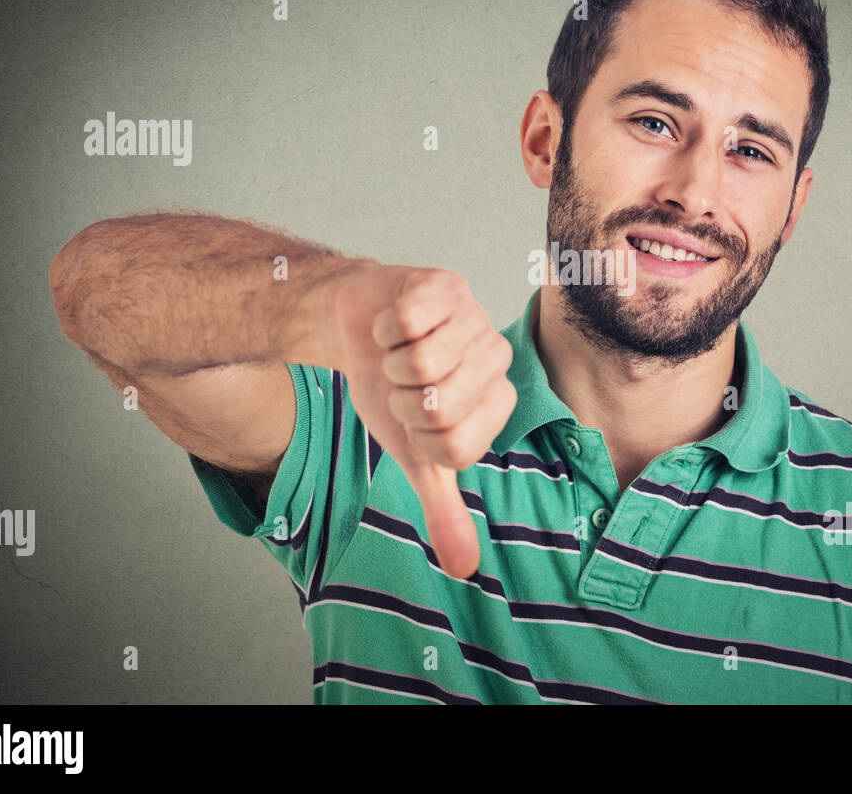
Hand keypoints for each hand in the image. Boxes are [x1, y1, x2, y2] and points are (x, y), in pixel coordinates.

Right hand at [327, 264, 515, 578]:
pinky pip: (407, 320)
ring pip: (422, 361)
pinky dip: (383, 327)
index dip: (416, 436)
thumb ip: (442, 508)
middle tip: (401, 382)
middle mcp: (496, 358)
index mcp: (496, 404)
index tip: (412, 418)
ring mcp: (475, 316)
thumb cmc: (389, 388)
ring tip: (396, 350)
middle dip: (399, 399)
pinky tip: (392, 323)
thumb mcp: (413, 455)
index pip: (455, 445)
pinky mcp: (445, 283)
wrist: (355, 328)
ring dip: (390, 360)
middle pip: (437, 403)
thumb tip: (465, 569)